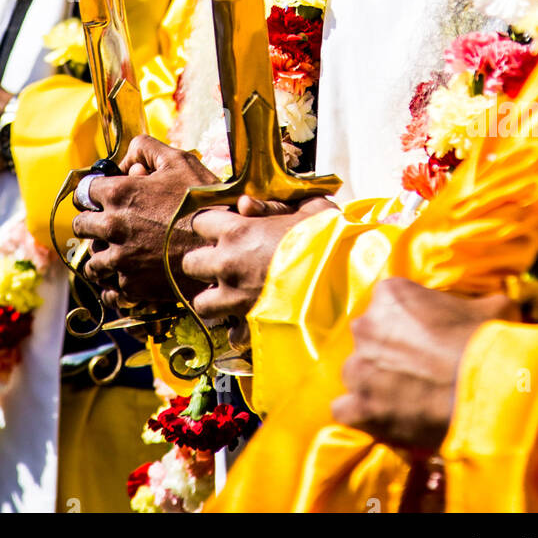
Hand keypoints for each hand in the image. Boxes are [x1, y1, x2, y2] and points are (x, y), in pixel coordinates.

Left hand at [70, 134, 216, 305]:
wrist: (224, 248)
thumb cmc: (204, 203)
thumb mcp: (179, 161)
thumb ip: (146, 148)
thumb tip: (126, 159)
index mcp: (119, 194)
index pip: (84, 191)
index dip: (95, 192)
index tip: (105, 197)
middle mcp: (112, 227)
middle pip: (82, 226)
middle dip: (94, 222)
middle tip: (113, 223)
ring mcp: (120, 260)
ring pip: (91, 259)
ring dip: (102, 254)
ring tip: (120, 251)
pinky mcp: (131, 287)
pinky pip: (107, 288)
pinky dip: (113, 283)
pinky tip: (126, 275)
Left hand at [181, 196, 333, 322]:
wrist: (347, 279)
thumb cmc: (328, 238)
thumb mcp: (306, 208)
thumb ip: (271, 204)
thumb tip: (245, 204)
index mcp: (238, 231)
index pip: (200, 222)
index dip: (212, 224)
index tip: (225, 228)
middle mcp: (228, 264)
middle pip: (190, 263)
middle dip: (204, 262)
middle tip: (225, 261)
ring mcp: (235, 298)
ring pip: (201, 303)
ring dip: (214, 298)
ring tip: (232, 294)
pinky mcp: (250, 325)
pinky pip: (231, 334)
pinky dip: (239, 329)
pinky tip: (252, 319)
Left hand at [332, 278, 517, 453]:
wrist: (489, 391)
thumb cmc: (489, 343)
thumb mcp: (491, 306)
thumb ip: (475, 301)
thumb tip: (488, 306)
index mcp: (391, 295)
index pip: (389, 305)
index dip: (409, 325)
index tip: (427, 340)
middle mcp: (365, 324)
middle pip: (369, 339)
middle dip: (388, 353)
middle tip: (417, 371)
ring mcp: (358, 367)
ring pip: (357, 373)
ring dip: (374, 384)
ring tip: (404, 399)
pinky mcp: (358, 406)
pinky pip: (346, 410)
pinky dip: (362, 416)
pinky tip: (385, 419)